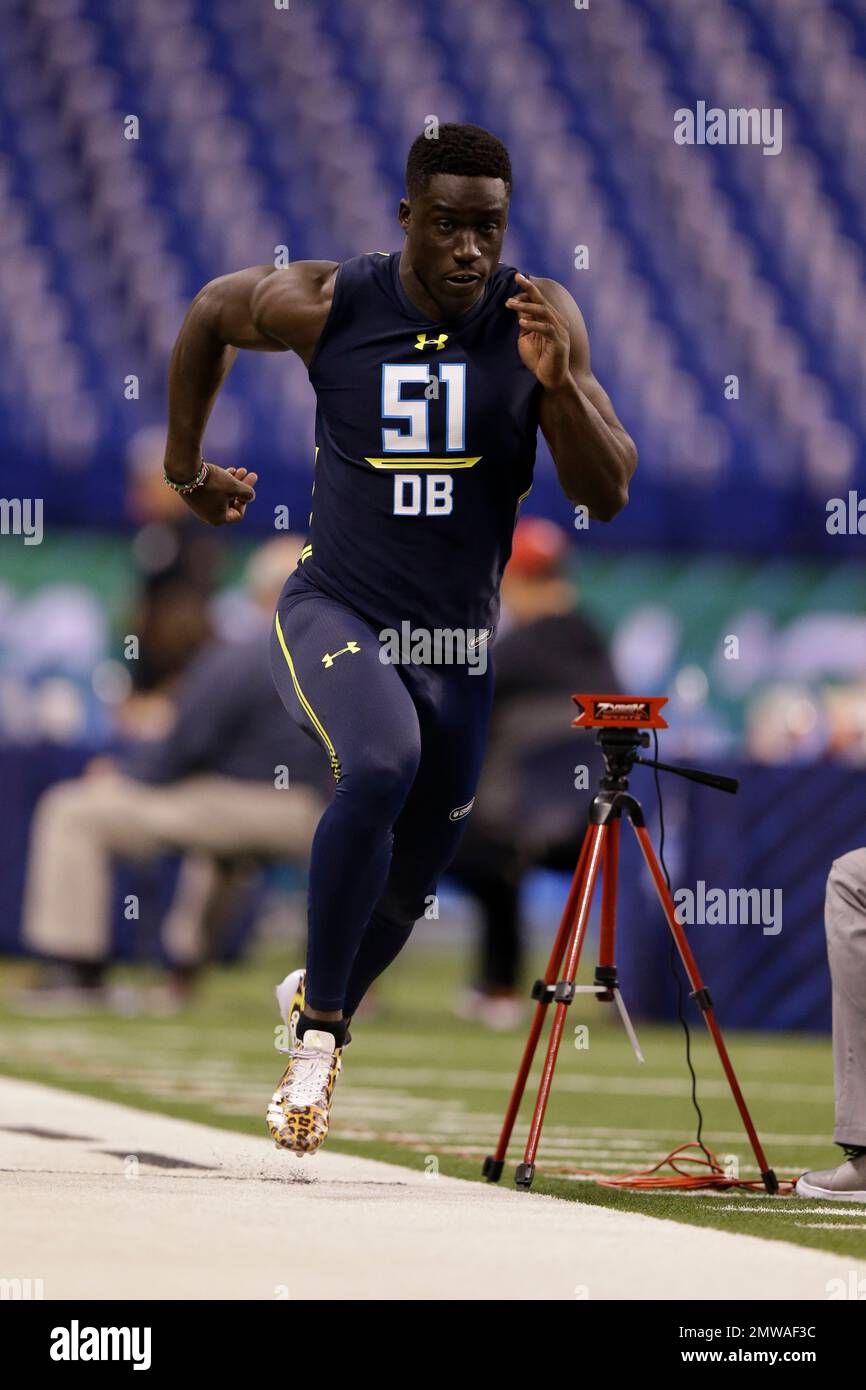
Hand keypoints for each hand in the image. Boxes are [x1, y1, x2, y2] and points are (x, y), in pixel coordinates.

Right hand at [178, 464, 257, 525]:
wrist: (186, 471)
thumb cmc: (213, 482)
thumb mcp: (235, 487)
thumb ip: (247, 493)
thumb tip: (250, 497)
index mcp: (218, 519)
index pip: (238, 514)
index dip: (245, 501)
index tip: (248, 488)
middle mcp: (208, 515)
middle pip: (231, 502)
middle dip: (241, 488)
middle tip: (251, 474)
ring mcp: (200, 505)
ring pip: (222, 494)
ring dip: (233, 482)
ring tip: (241, 469)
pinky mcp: (195, 494)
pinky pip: (213, 490)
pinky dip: (222, 482)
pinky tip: (230, 470)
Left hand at [505, 272, 570, 389]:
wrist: (551, 379)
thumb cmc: (539, 359)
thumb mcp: (527, 337)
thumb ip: (525, 322)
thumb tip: (518, 305)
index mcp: (550, 319)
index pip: (539, 300)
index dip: (528, 290)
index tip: (514, 285)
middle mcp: (557, 322)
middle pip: (543, 300)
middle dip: (530, 287)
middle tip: (517, 277)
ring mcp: (560, 332)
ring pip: (544, 312)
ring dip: (526, 306)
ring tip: (511, 304)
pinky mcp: (559, 343)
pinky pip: (547, 329)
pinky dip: (534, 325)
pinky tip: (521, 323)